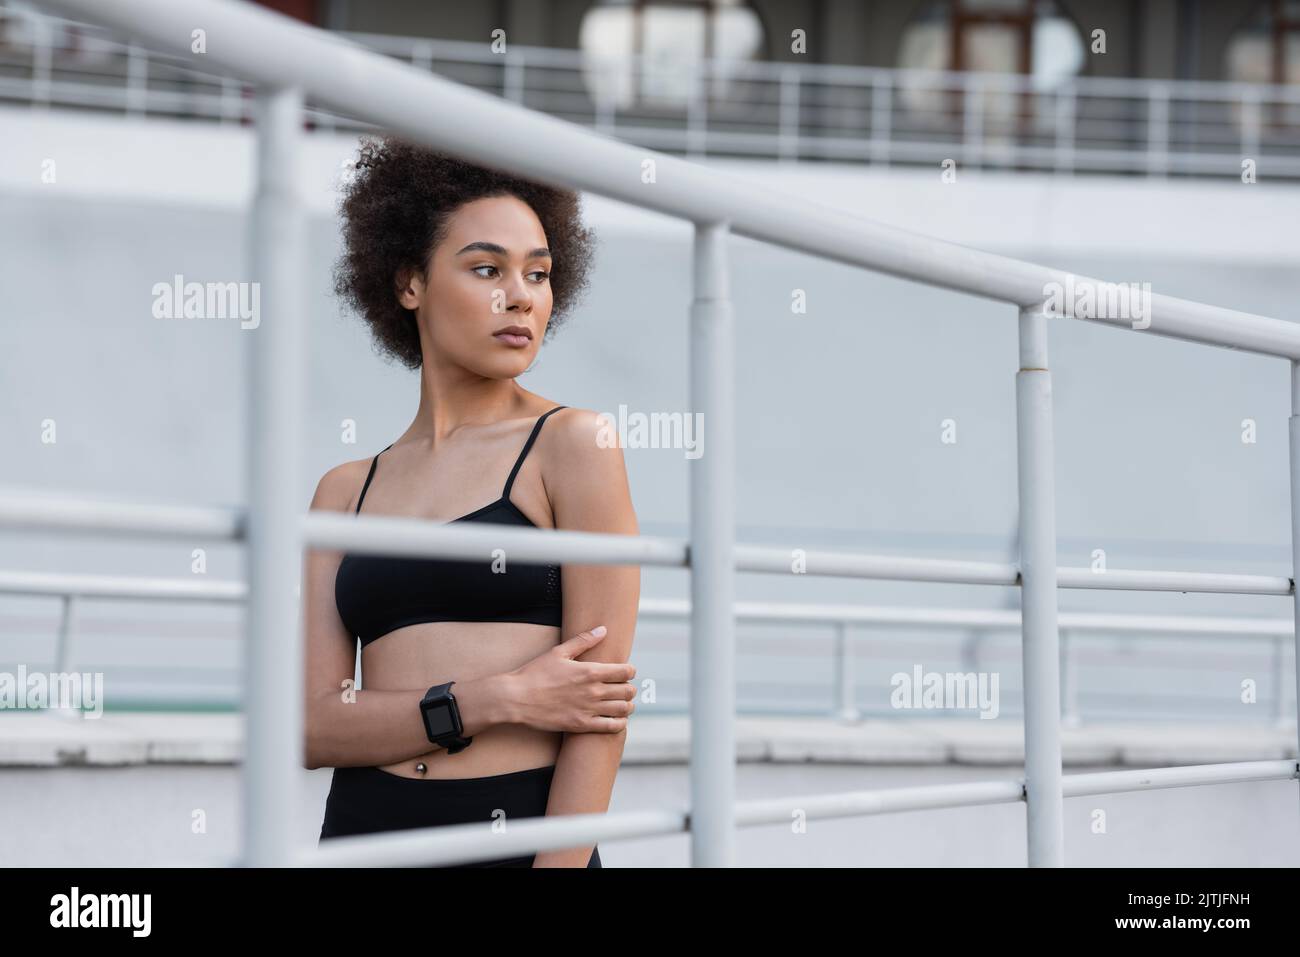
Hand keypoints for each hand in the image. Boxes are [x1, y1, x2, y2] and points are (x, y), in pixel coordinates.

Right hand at [505, 626, 636, 732]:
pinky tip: (616, 719)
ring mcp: (588, 709)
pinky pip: (611, 727)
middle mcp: (593, 691)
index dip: (630, 671)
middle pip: (628, 691)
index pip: (626, 671)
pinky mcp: (581, 725)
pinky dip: (619, 723)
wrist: (516, 698)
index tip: (625, 672)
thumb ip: (584, 640)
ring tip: (622, 703)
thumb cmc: (535, 673)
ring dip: (627, 705)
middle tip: (623, 688)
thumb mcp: (559, 652)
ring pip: (623, 709)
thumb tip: (603, 630)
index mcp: (590, 671)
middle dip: (630, 688)